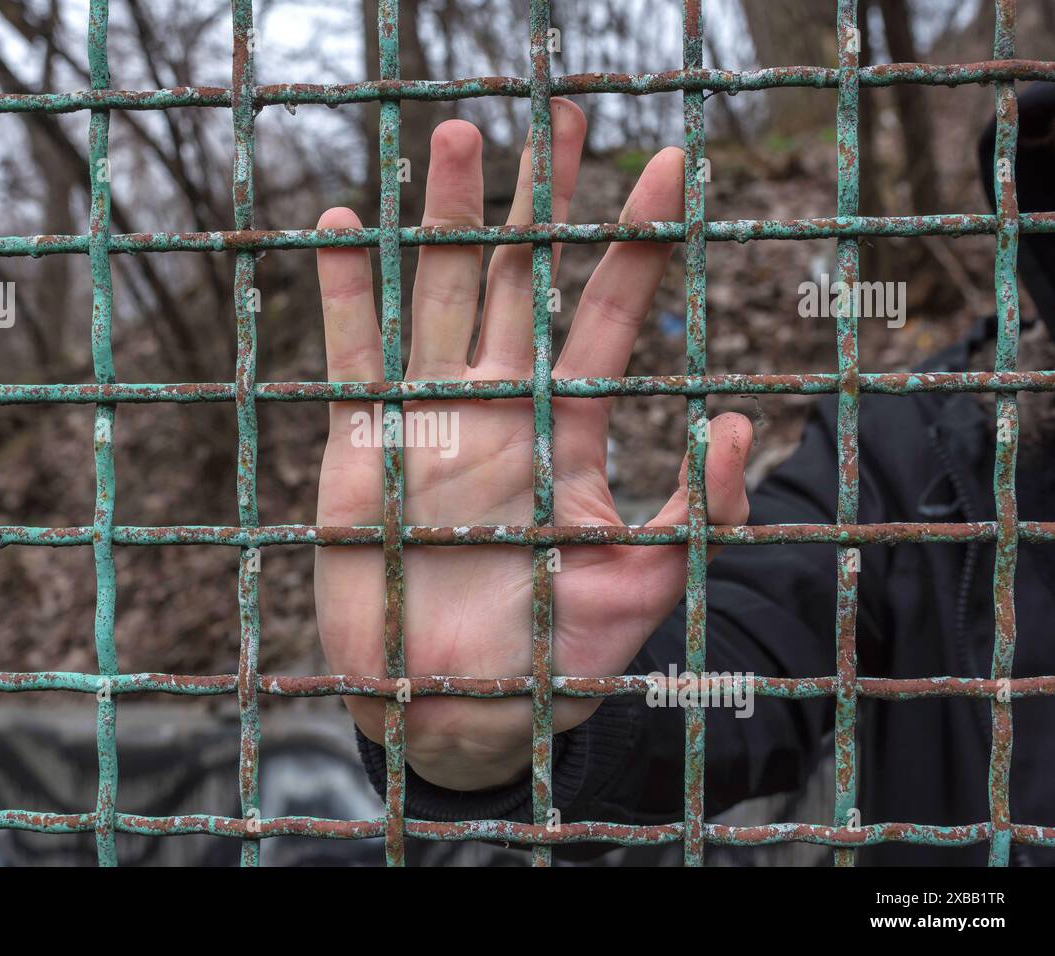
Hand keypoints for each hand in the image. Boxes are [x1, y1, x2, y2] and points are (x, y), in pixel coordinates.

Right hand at [313, 99, 752, 791]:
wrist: (454, 712)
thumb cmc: (552, 661)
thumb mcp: (641, 590)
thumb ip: (694, 514)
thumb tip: (742, 423)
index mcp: (569, 433)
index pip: (611, 317)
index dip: (638, 244)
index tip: (670, 168)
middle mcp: (502, 408)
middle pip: (526, 279)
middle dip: (544, 197)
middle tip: (564, 115)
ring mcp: (433, 419)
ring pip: (444, 295)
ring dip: (450, 219)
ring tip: (459, 135)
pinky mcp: (365, 446)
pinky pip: (356, 356)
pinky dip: (348, 293)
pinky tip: (350, 226)